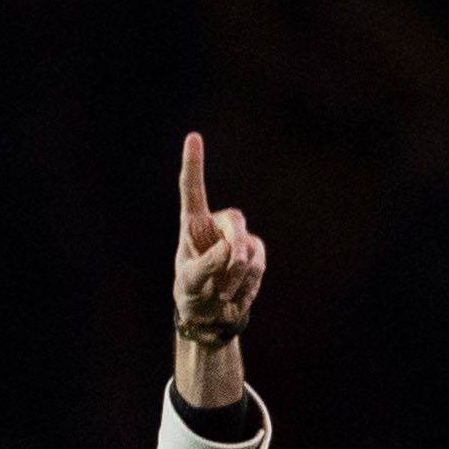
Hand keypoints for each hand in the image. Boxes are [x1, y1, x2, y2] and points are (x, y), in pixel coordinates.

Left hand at [173, 131, 263, 340]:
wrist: (210, 312)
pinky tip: (234, 297)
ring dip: (237, 279)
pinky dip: (247, 287)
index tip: (193, 137)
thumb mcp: (191, 282)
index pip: (193, 189)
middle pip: (236, 223)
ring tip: (222, 294)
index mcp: (193, 223)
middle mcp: (218, 224)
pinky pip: (258, 267)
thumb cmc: (192, 291)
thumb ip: (205, 266)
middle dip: (234, 253)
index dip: (194, 164)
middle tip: (223, 285)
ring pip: (249, 251)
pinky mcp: (256, 253)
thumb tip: (229, 250)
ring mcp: (240, 237)